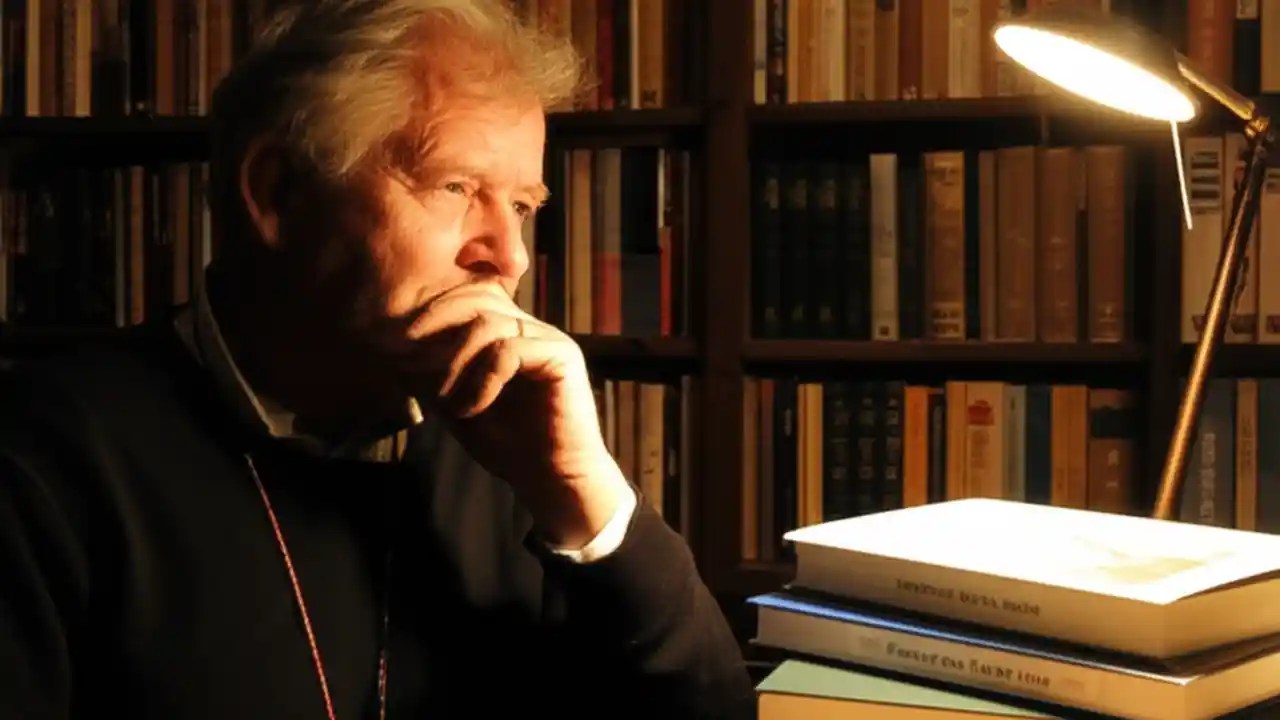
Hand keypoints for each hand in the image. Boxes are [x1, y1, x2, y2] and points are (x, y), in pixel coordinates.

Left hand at [395, 284, 630, 547]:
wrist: (551, 479)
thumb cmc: (506, 444)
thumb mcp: (455, 403)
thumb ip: (432, 375)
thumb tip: (391, 348)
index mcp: (507, 331)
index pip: (466, 296)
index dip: (430, 312)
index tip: (396, 345)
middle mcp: (529, 327)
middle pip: (476, 298)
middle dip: (435, 325)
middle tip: (407, 355)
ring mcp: (547, 339)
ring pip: (488, 324)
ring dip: (455, 363)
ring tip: (447, 400)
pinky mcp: (562, 356)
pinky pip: (510, 351)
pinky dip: (482, 380)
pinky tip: (474, 408)